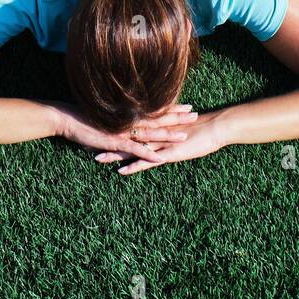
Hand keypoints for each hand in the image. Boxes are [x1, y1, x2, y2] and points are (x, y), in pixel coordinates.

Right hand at [53, 102, 198, 165]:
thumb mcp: (106, 119)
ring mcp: (123, 132)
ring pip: (150, 134)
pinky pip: (135, 149)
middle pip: (158, 119)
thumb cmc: (85, 118)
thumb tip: (126, 125)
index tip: (187, 106)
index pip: (155, 111)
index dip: (172, 109)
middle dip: (177, 118)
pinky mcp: (115, 142)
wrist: (67, 118)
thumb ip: (118, 122)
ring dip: (168, 136)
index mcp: (129, 115)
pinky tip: (159, 158)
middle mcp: (129, 121)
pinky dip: (147, 154)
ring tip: (185, 136)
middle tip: (196, 114)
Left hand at [95, 109, 229, 175]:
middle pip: (124, 137)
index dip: (111, 129)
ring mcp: (158, 144)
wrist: (214, 127)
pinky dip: (134, 166)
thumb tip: (155, 131)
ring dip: (114, 154)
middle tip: (85, 142)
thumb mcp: (177, 127)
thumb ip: (165, 129)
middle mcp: (152, 134)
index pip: (128, 128)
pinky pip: (147, 162)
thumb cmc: (199, 128)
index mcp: (153, 126)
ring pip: (131, 149)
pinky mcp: (167, 154)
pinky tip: (121, 171)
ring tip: (95, 158)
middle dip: (105, 140)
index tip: (95, 129)